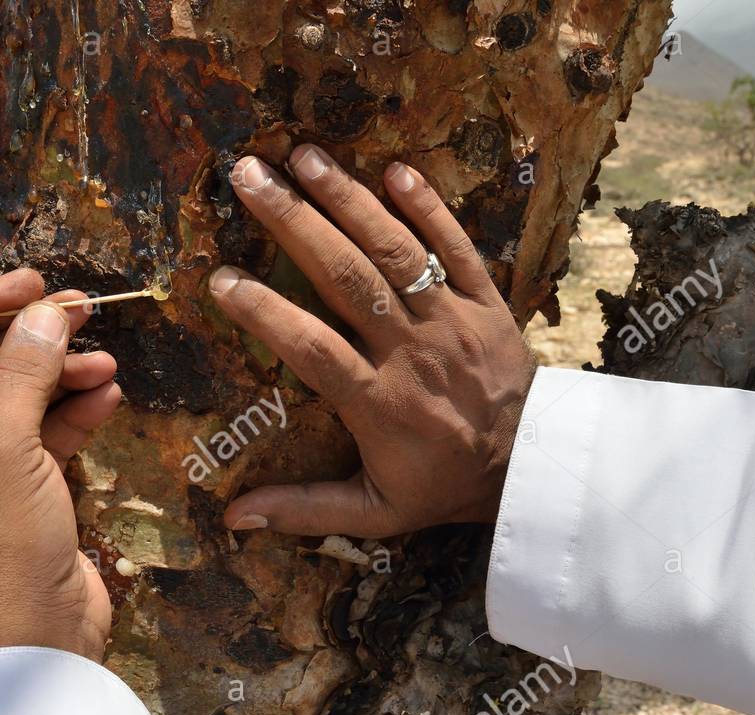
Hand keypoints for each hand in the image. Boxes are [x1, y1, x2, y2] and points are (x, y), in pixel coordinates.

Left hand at [0, 270, 121, 660]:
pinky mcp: (24, 494)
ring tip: (107, 360)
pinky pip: (47, 437)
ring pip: (22, 402)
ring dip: (64, 378)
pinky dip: (76, 415)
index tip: (35, 280)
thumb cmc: (1, 545)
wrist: (39, 637)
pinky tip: (108, 396)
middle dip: (34, 342)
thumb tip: (47, 313)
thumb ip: (25, 374)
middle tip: (83, 310)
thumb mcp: (5, 448)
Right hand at [210, 146, 535, 536]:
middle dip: (295, 224)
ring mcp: (453, 321)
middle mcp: (413, 353)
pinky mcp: (487, 301)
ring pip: (397, 252)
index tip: (221, 280)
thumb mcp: (376, 514)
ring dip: (349, 200)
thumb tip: (232, 519)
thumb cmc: (443, 485)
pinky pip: (457, 248)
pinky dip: (430, 209)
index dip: (267, 315)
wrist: (533, 467)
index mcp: (379, 404)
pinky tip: (395, 170)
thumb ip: (306, 509)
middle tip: (248, 176)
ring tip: (304, 156)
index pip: (314, 350)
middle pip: (348, 279)